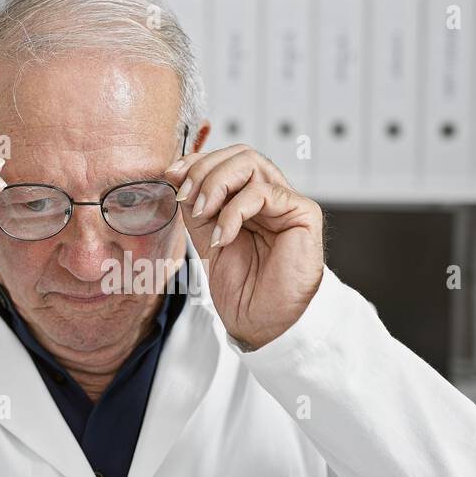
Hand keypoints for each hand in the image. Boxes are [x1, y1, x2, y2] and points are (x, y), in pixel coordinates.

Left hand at [165, 145, 323, 348]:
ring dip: (216, 184)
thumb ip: (197, 206)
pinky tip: (223, 237)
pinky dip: (234, 211)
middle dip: (205, 170)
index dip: (198, 161)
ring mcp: (287, 203)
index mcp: (250, 199)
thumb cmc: (241, 288)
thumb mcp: (207, 238)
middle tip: (187, 198)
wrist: (260, 322)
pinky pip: (263, 193)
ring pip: (251, 163)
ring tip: (203, 214)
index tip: (171, 175)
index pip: (227, 160)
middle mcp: (271, 196)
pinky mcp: (304, 213)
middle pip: (240, 154)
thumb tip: (176, 173)